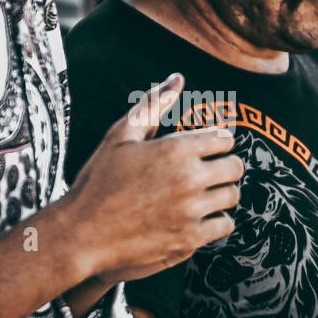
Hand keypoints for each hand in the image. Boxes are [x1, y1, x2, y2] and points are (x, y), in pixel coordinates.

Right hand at [67, 74, 242, 281]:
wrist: (82, 232)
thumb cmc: (98, 180)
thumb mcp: (120, 136)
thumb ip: (152, 104)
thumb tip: (177, 78)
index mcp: (175, 149)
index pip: (224, 139)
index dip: (217, 142)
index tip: (207, 149)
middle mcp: (189, 178)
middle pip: (235, 167)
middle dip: (225, 166)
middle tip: (210, 171)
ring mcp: (191, 211)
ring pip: (232, 197)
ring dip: (221, 193)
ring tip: (203, 194)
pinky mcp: (189, 239)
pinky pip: (224, 226)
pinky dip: (216, 221)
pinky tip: (200, 217)